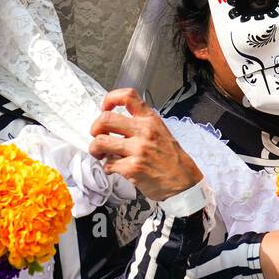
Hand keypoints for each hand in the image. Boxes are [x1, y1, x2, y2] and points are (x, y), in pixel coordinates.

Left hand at [89, 88, 203, 201]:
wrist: (184, 181)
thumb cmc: (172, 159)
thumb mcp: (161, 132)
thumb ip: (141, 125)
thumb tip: (115, 124)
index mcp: (150, 120)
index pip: (128, 96)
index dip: (111, 99)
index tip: (106, 108)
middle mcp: (144, 131)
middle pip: (105, 119)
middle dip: (95, 128)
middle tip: (97, 135)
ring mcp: (138, 149)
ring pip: (100, 142)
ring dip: (95, 149)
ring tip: (100, 153)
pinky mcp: (132, 168)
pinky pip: (108, 164)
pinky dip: (107, 167)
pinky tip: (115, 168)